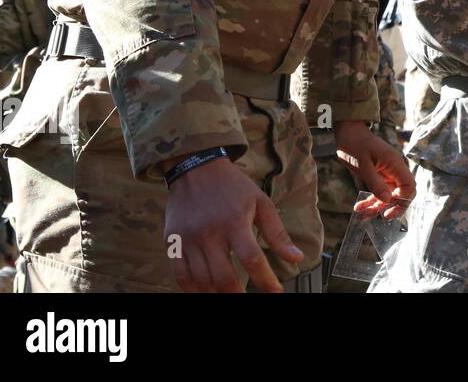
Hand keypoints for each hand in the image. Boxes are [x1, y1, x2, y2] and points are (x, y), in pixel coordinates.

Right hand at [164, 155, 303, 292]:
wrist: (196, 168)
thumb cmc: (233, 187)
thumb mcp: (261, 202)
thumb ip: (277, 233)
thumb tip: (296, 257)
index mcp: (235, 221)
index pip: (251, 258)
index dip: (265, 280)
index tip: (275, 293)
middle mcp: (209, 232)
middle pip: (223, 276)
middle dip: (237, 295)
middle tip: (246, 300)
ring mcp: (188, 238)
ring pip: (201, 279)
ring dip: (216, 293)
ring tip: (229, 294)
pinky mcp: (172, 241)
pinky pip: (179, 274)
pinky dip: (192, 289)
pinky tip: (205, 291)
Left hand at [335, 121, 414, 219]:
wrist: (347, 132)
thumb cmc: (355, 144)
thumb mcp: (363, 166)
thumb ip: (376, 183)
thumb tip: (387, 201)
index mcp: (395, 164)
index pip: (409, 187)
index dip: (402, 201)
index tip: (388, 211)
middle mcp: (394, 169)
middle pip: (401, 193)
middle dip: (391, 207)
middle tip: (379, 217)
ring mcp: (387, 172)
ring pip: (389, 194)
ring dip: (377, 206)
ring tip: (362, 214)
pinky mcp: (379, 174)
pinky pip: (379, 191)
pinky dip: (371, 200)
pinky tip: (360, 207)